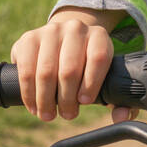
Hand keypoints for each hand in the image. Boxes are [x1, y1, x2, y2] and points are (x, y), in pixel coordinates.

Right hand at [10, 11, 139, 122]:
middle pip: (69, 69)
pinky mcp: (29, 38)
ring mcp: (50, 31)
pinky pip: (26, 69)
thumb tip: (121, 118)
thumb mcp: (107, 78)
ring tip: (48, 114)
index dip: (91, 84)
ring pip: (46, 71)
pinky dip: (29, 93)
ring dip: (46, 99)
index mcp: (99, 36)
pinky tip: (34, 105)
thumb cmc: (89, 68)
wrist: (65, 42)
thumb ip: (120, 101)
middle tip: (67, 115)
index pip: (98, 58)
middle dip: (67, 99)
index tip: (85, 102)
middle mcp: (75, 28)